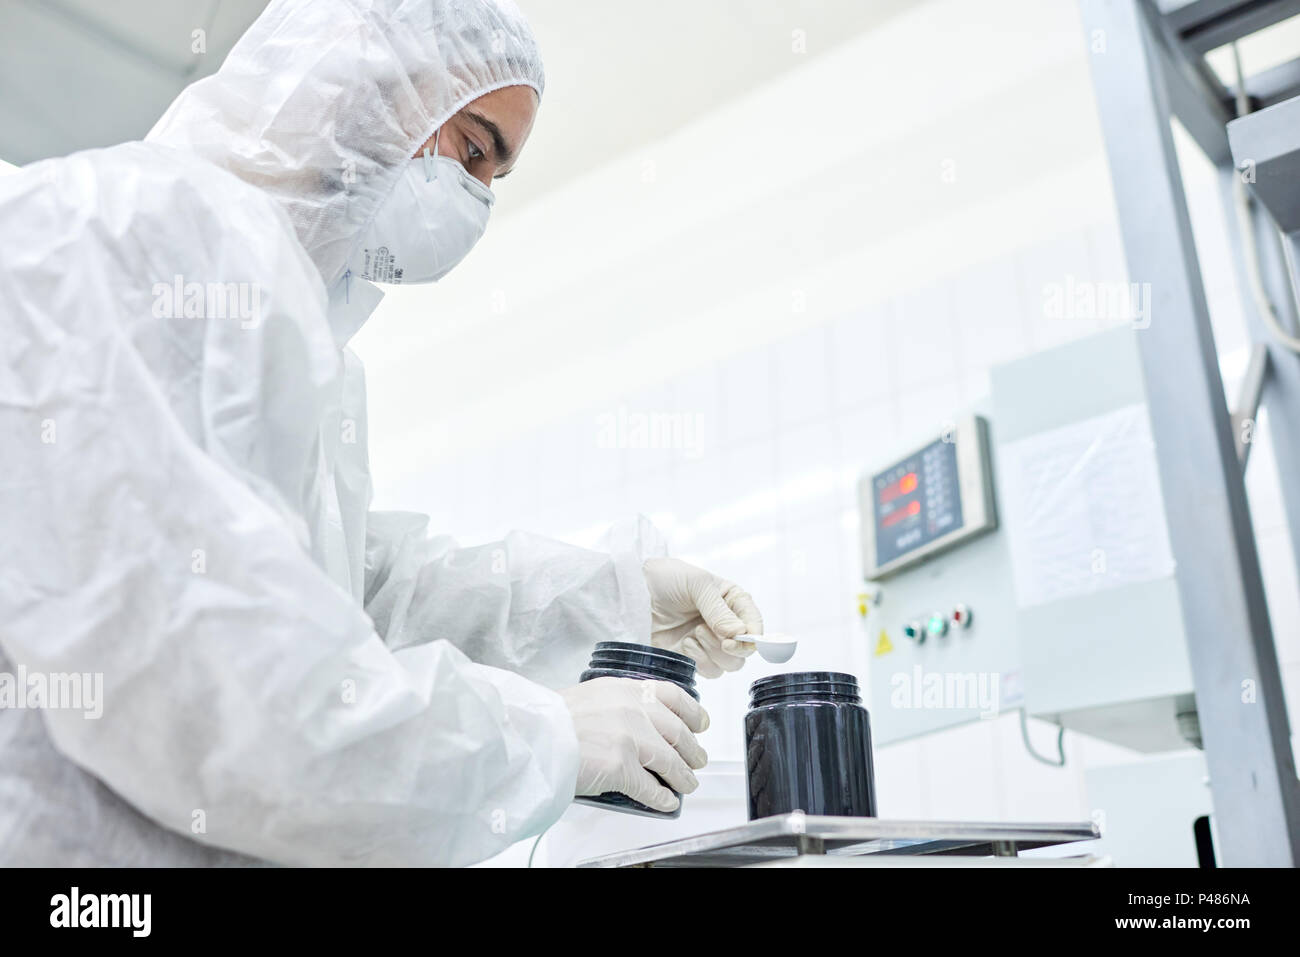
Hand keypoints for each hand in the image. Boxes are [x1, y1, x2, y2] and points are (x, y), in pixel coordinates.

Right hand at [560, 677, 708, 812]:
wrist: (532, 736)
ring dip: (683, 777)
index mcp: (627, 689)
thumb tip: (638, 723)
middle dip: (693, 750)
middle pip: (679, 732)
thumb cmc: (552, 720)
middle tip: (697, 760)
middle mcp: (634, 710)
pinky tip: (667, 802)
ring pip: (672, 762)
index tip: (700, 723)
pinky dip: (663, 798)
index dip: (693, 713)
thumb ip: (618, 705)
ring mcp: (630, 739)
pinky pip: (652, 788)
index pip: (674, 696)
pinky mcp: (621, 768)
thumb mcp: (591, 696)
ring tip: (687, 784)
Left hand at [643, 557, 763, 677]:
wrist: (639, 590)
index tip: (734, 639)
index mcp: (735, 603)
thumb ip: (718, 610)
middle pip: (744, 652)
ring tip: (694, 632)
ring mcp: (711, 643)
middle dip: (730, 649)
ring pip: (729, 665)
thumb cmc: (671, 579)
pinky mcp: (694, 657)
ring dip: (712, 652)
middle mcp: (727, 626)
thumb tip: (738, 634)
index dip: (752, 637)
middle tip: (705, 632)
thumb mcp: (698, 585)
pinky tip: (685, 643)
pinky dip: (698, 660)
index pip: (755, 626)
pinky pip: (708, 671)